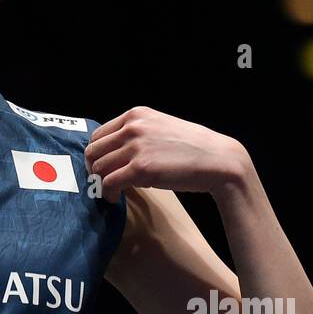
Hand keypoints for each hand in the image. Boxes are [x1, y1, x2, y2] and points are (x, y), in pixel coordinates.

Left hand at [84, 106, 246, 202]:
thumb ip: (137, 134)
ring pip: (99, 167)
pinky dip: (107, 193)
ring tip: (110, 192)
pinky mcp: (141, 168)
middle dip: (94, 169)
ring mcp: (136, 147)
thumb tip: (115, 152)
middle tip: (101, 182)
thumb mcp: (160, 128)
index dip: (97, 154)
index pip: (99, 135)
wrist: (218, 159)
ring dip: (100, 183)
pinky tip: (114, 199)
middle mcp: (132, 127)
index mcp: (136, 114)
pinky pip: (110, 182)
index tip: (100, 167)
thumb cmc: (193, 147)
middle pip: (94, 150)